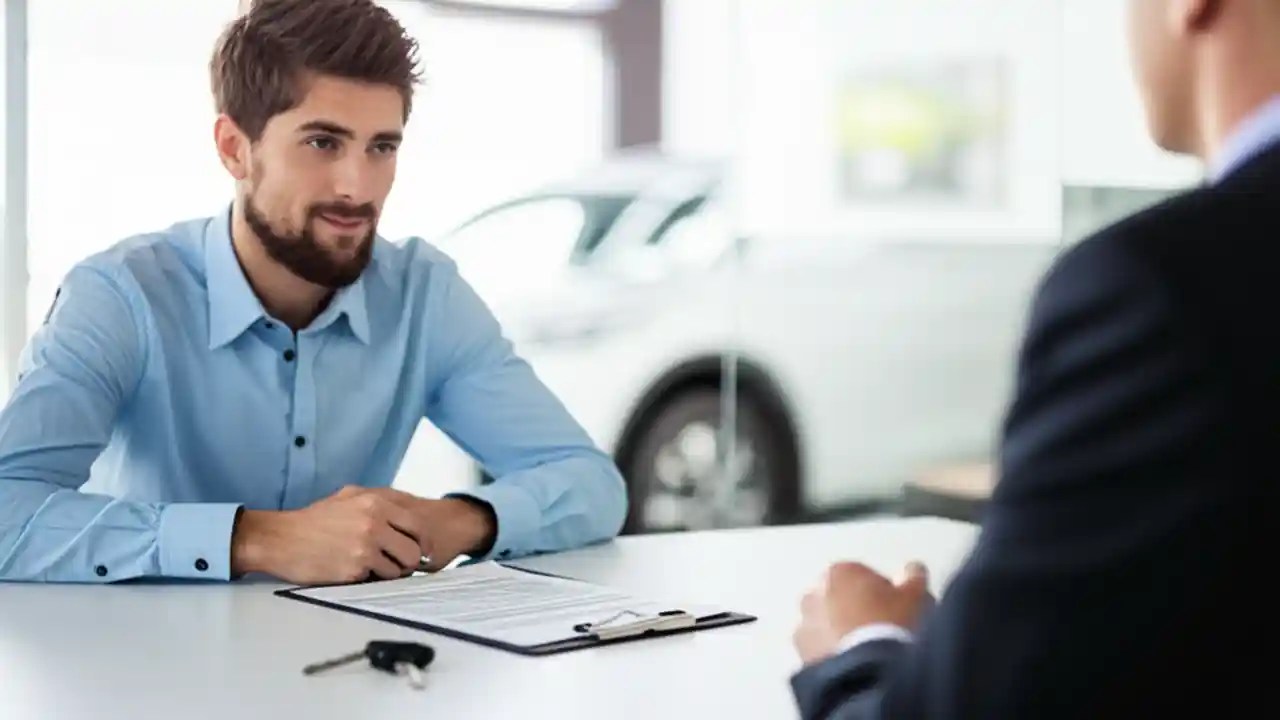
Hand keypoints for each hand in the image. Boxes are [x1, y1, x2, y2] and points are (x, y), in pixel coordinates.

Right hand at [230, 486, 493, 583]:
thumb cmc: (315, 521)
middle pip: (415, 551)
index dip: (421, 541)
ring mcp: (365, 547)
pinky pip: (378, 580)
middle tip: (396, 564)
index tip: (417, 550)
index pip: (418, 525)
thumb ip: (380, 501)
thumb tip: (411, 512)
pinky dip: (371, 579)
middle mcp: (374, 522)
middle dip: (408, 561)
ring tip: (372, 568)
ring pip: (400, 569)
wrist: (280, 539)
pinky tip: (355, 572)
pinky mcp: (354, 569)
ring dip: (390, 573)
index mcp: (375, 502)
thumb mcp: (348, 497)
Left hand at [792, 561, 932, 665]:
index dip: (883, 593)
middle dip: (859, 611)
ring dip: (844, 635)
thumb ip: (913, 578)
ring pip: (828, 627)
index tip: (897, 607)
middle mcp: (813, 596)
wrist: (871, 672)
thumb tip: (913, 571)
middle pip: (841, 599)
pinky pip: (823, 652)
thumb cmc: (891, 627)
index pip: (862, 576)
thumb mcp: (916, 596)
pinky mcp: (804, 658)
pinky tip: (859, 665)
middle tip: (885, 629)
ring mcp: (805, 629)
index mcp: (837, 572)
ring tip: (872, 651)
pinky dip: (837, 656)